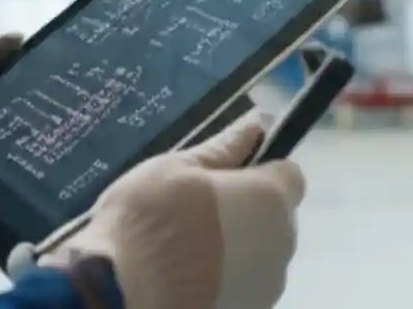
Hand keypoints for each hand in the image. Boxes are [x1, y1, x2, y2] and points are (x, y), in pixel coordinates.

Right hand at [45, 112, 305, 308]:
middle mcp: (282, 244)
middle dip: (247, 210)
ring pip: (261, 253)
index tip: (225, 176)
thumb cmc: (149, 220)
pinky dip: (225, 277)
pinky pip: (246, 283)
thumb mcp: (178, 167)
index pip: (289, 174)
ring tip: (186, 247)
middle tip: (196, 209)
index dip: (261, 170)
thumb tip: (259, 121)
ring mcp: (268, 286)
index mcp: (270, 199)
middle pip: (276, 217)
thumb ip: (226, 147)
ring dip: (237, 246)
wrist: (122, 294)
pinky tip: (187, 276)